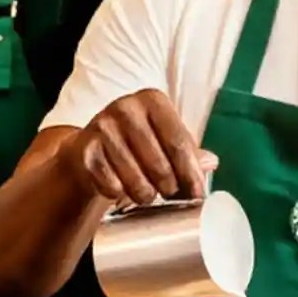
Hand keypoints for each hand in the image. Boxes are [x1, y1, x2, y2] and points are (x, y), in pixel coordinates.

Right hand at [61, 89, 218, 205]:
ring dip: (145, 194)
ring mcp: (103, 127)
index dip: (191, 173)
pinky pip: (110, 183)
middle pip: (159, 163)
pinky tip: (122, 192)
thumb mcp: (163, 139)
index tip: (197, 194)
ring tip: (148, 195)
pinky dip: (119, 193)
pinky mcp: (85, 149)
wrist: (88, 149)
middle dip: (170, 187)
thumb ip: (187, 150)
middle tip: (172, 196)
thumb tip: (211, 162)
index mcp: (153, 100)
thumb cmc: (135, 144)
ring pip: (134, 177)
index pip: (179, 142)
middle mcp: (127, 108)